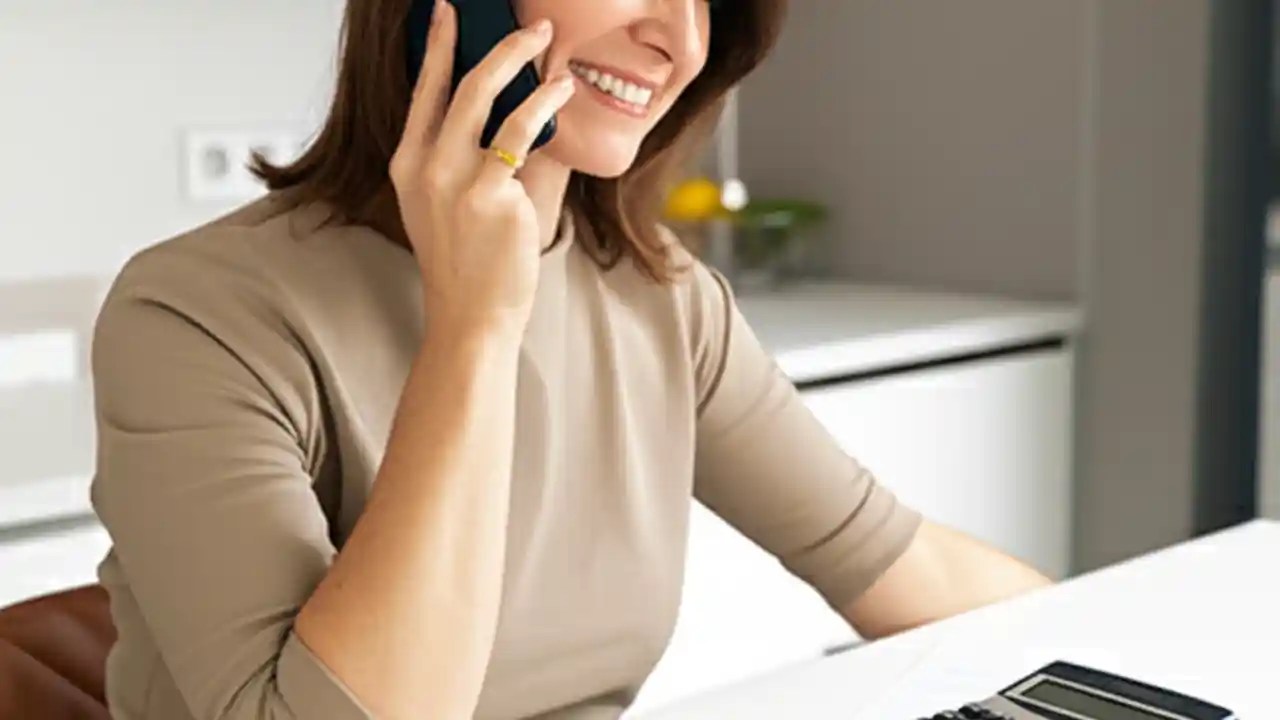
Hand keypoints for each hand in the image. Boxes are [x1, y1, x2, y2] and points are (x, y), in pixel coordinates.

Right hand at [390, 0, 575, 336]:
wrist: (472, 316)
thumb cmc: (475, 263)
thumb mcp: (467, 203)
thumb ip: (495, 156)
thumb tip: (536, 108)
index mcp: (409, 165)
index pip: (423, 92)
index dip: (437, 48)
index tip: (447, 13)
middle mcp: (423, 166)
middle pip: (456, 82)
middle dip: (493, 43)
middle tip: (528, 26)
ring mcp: (452, 178)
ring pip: (485, 95)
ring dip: (520, 59)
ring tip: (548, 42)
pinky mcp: (489, 194)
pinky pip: (520, 132)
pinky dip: (544, 104)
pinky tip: (561, 91)